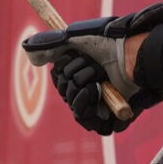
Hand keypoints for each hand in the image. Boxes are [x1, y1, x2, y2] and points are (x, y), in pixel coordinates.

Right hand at [23, 3, 162, 136]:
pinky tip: (94, 91)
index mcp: (83, 72)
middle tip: (93, 68)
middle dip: (74, 80)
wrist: (133, 54)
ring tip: (96, 80)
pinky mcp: (114, 117)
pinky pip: (93, 124)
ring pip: (77, 110)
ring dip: (80, 92)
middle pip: (66, 95)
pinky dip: (87, 107)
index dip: (63, 74)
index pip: (60, 82)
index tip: (74, 60)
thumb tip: (29, 53)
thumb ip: (50, 45)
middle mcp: (92, 88)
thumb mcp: (74, 39)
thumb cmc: (109, 44)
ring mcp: (103, 104)